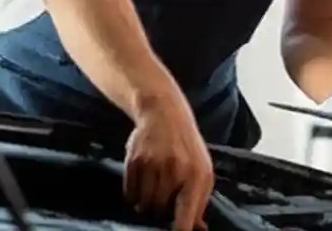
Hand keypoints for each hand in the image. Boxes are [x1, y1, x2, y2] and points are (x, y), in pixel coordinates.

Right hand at [123, 92, 214, 230]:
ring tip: (153, 189)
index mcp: (196, 176)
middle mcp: (175, 170)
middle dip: (161, 210)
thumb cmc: (187, 148)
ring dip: (146, 202)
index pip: (186, 214)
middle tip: (164, 197)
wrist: (164, 113)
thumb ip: (199, 200)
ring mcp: (153, 164)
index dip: (180, 230)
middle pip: (160, 211)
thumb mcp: (202, 169)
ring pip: (144, 203)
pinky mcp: (134, 160)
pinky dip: (133, 194)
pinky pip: (129, 192)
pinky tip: (141, 183)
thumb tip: (198, 228)